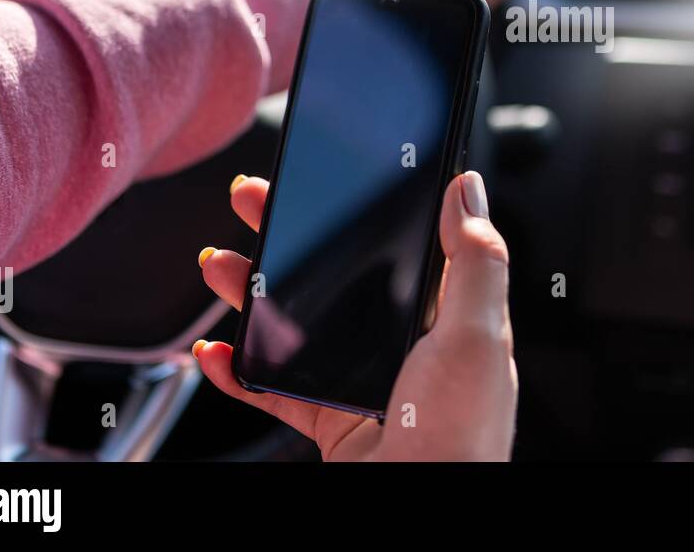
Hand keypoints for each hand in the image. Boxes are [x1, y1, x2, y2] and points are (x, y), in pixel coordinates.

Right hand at [192, 171, 517, 460]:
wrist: (419, 516)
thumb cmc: (461, 441)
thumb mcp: (478, 337)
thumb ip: (475, 262)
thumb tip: (469, 190)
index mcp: (448, 319)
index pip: (403, 246)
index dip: (361, 207)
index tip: (326, 177)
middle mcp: (408, 349)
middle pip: (339, 277)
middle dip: (290, 237)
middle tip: (252, 200)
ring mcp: (366, 385)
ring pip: (298, 328)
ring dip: (252, 296)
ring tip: (219, 265)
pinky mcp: (333, 425)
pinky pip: (276, 391)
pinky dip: (239, 372)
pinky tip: (215, 352)